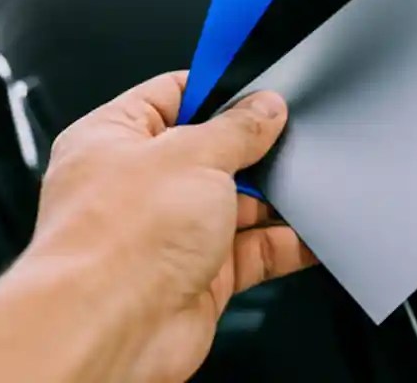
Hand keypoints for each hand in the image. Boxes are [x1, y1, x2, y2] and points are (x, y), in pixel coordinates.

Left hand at [21, 71, 315, 381]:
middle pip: (209, 152)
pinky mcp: (197, 278)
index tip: (258, 88)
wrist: (110, 329)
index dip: (216, 87)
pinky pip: (251, 252)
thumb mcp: (193, 155)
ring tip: (301, 185)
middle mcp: (136, 186)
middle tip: (284, 139)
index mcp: (112, 138)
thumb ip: (237, 128)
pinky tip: (307, 231)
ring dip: (270, 200)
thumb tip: (264, 108)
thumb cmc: (115, 240)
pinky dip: (282, 243)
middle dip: (250, 150)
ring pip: (234, 205)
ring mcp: (166, 235)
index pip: (170, 94)